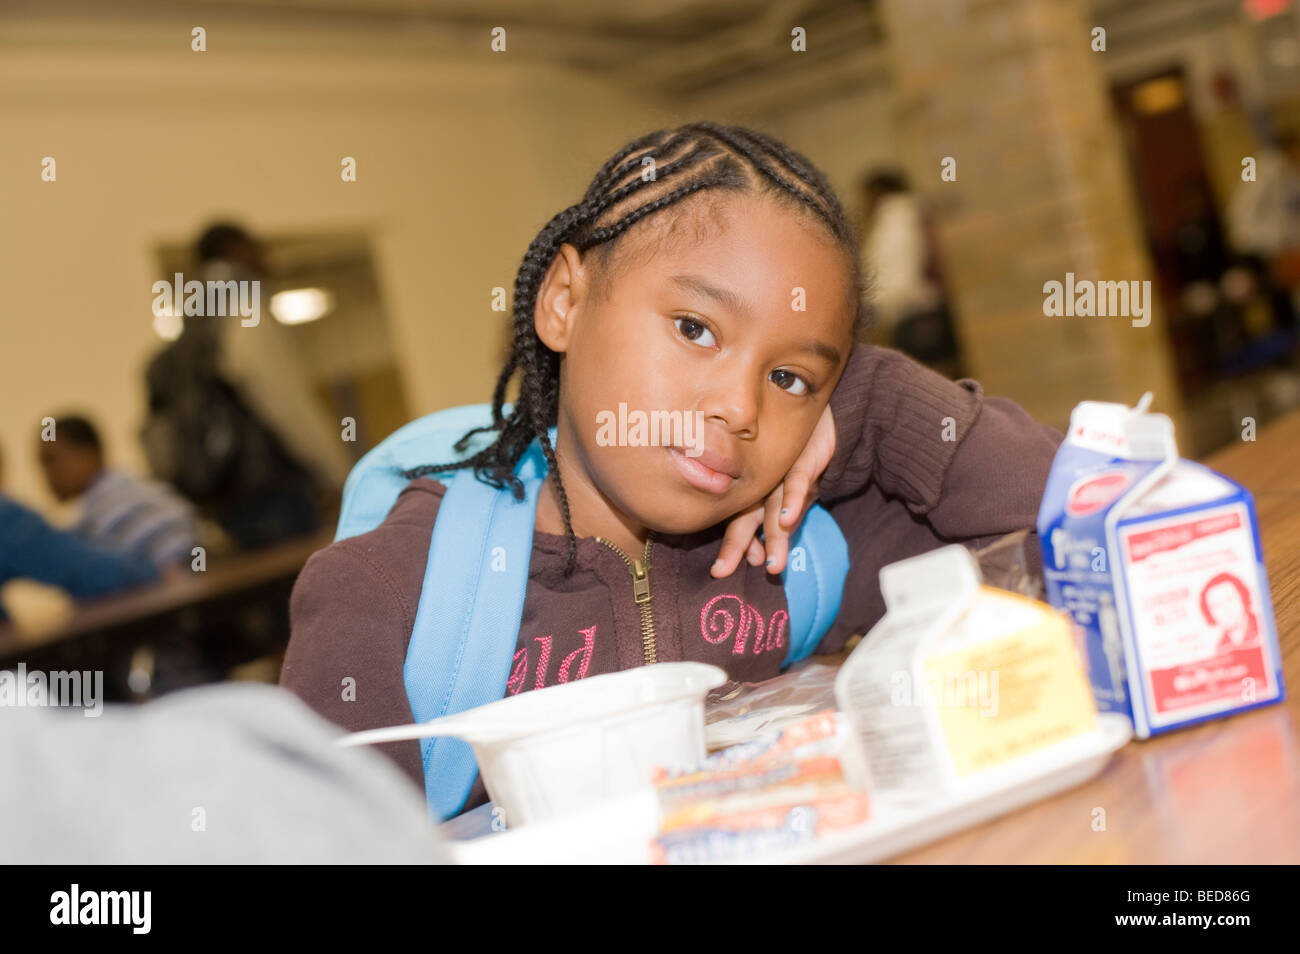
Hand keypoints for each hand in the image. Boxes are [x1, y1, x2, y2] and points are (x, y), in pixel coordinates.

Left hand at [711, 403, 835, 577]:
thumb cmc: (796, 447)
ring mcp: (783, 469)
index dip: (733, 546)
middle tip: (723, 571)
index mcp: (756, 488)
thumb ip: (774, 516)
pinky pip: (798, 480)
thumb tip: (757, 559)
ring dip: (774, 536)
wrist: (815, 406)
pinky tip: (789, 519)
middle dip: (738, 545)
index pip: (740, 520)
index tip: (721, 571)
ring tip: (771, 564)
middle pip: (748, 516)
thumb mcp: (784, 482)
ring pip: (774, 506)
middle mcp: (765, 481)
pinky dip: (794, 500)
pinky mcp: (805, 456)